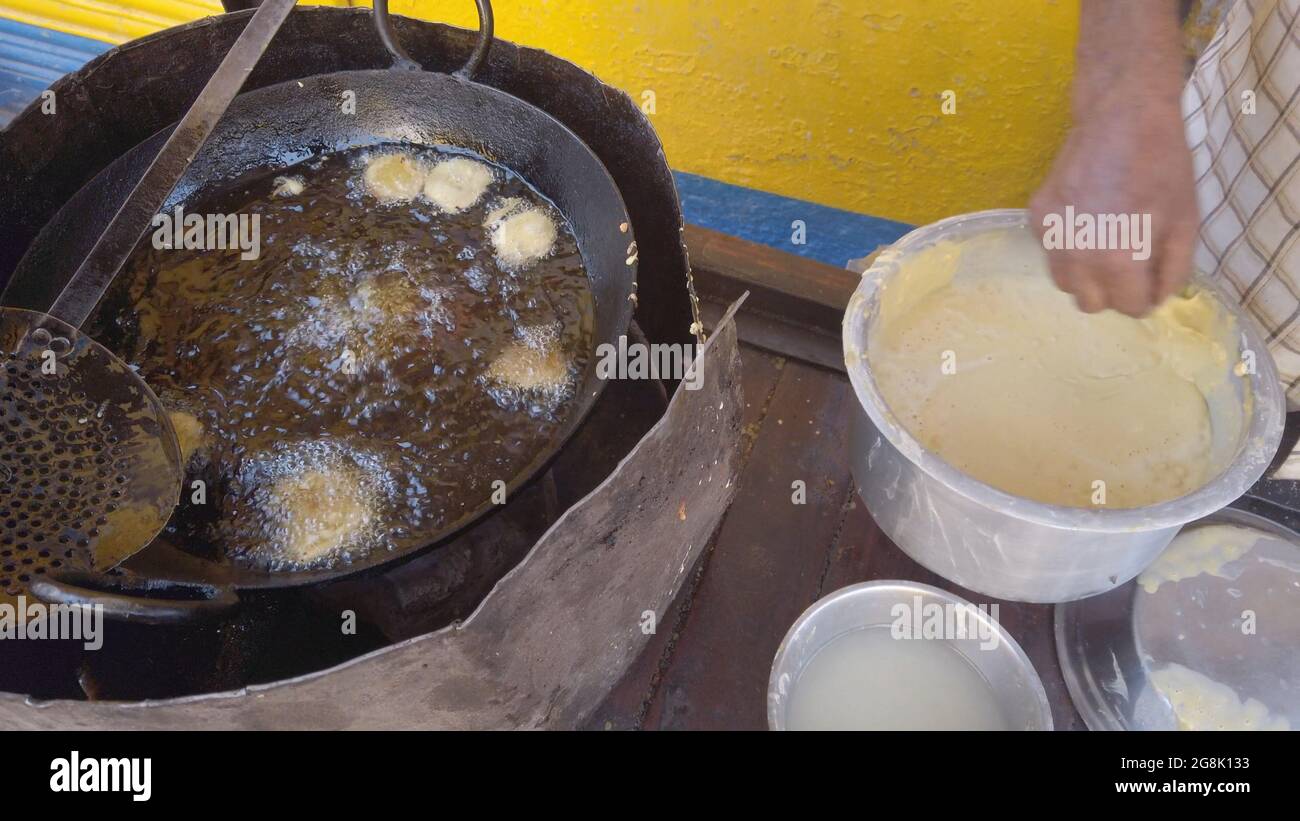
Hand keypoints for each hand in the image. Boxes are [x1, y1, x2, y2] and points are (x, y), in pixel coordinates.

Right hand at [1030, 0, 1198, 316]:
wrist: (1122, 115)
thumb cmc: (1163, 165)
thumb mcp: (1186, 221)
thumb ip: (1174, 270)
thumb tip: (1156, 299)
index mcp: (1119, 259)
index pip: (1130, 308)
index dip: (1146, 294)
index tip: (1151, 274)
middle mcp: (1078, 254)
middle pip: (1091, 304)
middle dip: (1113, 290)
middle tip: (1128, 261)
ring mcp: (1051, 235)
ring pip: (1064, 282)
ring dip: (1086, 273)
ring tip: (1104, 239)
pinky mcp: (1037, 216)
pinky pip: (1051, 251)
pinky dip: (1067, 244)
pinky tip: (1086, 215)